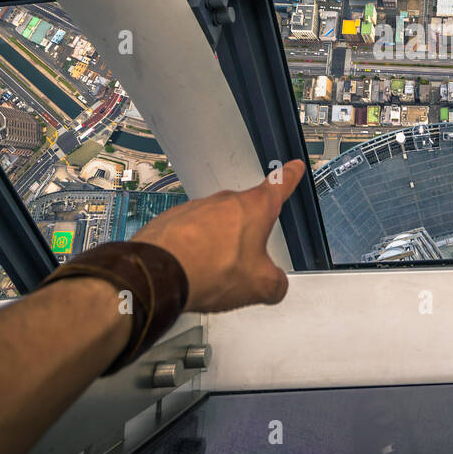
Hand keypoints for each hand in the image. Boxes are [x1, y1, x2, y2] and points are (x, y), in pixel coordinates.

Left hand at [133, 159, 305, 312]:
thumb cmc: (210, 269)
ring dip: (218, 244)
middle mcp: (225, 202)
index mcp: (254, 209)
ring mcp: (196, 208)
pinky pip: (190, 233)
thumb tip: (276, 286)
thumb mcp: (259, 286)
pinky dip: (194, 249)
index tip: (294, 167)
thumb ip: (276, 284)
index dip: (290, 176)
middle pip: (245, 212)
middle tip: (246, 259)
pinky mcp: (172, 220)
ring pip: (216, 225)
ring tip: (214, 272)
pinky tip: (192, 271)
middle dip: (247, 233)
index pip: (279, 185)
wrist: (158, 273)